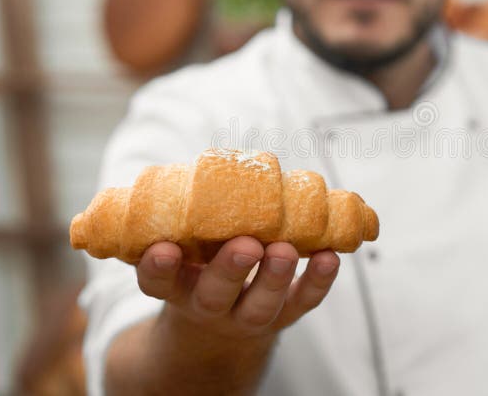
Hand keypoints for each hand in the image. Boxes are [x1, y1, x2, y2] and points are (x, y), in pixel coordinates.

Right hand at [134, 237, 340, 341]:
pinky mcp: (286, 314)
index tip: (163, 250)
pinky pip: (303, 301)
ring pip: (260, 305)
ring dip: (274, 277)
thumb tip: (207, 163)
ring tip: (285, 249)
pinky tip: (329, 257)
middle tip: (245, 246)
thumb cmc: (202, 265)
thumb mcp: (186, 249)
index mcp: (178, 286)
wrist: (223, 324)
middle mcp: (209, 305)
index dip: (158, 269)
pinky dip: (318, 281)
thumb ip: (190, 217)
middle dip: (230, 270)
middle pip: (216, 296)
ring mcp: (248, 315)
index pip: (158, 283)